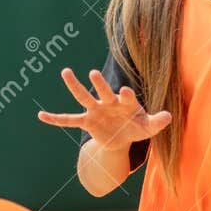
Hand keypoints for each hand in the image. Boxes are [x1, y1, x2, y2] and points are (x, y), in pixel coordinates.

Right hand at [38, 67, 170, 150]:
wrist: (123, 137)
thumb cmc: (137, 127)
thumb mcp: (149, 128)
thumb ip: (157, 122)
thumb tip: (169, 117)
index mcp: (125, 103)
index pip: (125, 97)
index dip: (125, 94)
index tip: (124, 91)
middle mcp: (108, 103)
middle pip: (103, 92)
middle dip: (99, 84)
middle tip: (94, 74)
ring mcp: (95, 111)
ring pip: (83, 97)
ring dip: (75, 86)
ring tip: (66, 72)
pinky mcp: (86, 122)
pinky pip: (68, 120)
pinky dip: (55, 119)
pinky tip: (41, 116)